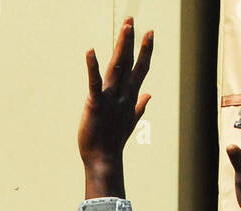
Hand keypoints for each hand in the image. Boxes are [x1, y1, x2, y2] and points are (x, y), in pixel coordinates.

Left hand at [78, 19, 153, 199]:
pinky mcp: (95, 104)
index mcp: (129, 98)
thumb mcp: (129, 122)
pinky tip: (90, 51)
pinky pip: (94, 83)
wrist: (103, 160)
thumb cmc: (113, 142)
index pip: (140, 70)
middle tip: (131, 21)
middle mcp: (122, 95)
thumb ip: (139, 106)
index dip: (145, 51)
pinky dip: (93, 67)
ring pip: (118, 68)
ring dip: (122, 47)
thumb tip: (149, 95)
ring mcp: (110, 99)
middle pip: (129, 63)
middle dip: (131, 42)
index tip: (150, 33)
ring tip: (126, 27)